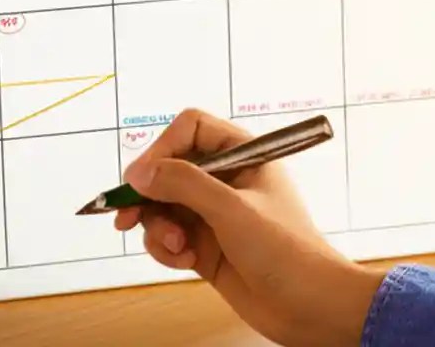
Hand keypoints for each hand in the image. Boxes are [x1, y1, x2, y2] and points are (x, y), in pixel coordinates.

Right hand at [114, 109, 385, 346]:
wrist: (309, 305)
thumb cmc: (287, 250)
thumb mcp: (232, 209)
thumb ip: (184, 184)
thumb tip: (141, 173)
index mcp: (244, 154)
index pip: (191, 129)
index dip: (163, 148)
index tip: (142, 178)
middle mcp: (227, 179)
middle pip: (169, 168)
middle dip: (149, 194)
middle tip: (125, 216)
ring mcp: (215, 213)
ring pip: (163, 206)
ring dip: (159, 227)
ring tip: (178, 248)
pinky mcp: (206, 245)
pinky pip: (169, 236)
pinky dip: (167, 249)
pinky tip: (185, 262)